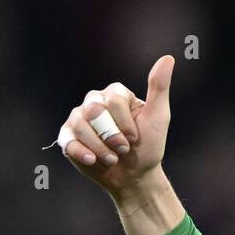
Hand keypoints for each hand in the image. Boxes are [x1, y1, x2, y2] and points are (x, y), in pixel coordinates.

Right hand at [58, 55, 173, 198]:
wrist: (135, 176)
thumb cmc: (148, 146)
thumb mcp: (158, 117)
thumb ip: (159, 88)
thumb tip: (167, 59)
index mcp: (115, 94)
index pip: (113, 99)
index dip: (125, 123)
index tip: (135, 138)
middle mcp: (94, 102)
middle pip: (94, 111)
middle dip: (112, 136)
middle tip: (124, 150)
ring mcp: (79, 119)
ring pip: (80, 126)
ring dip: (101, 148)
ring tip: (113, 159)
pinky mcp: (68, 138)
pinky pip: (68, 140)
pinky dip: (81, 152)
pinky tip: (93, 161)